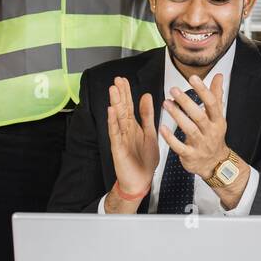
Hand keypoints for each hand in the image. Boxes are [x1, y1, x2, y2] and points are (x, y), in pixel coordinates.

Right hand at [106, 77, 158, 196]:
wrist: (141, 180)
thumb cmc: (144, 159)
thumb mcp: (150, 133)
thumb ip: (147, 116)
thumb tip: (147, 96)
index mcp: (133, 126)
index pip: (128, 105)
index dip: (126, 93)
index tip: (123, 80)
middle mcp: (125, 130)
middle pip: (121, 109)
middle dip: (119, 94)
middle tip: (117, 80)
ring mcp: (120, 138)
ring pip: (117, 118)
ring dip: (115, 104)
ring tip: (113, 90)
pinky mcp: (118, 148)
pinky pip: (115, 133)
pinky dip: (112, 122)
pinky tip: (111, 111)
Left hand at [160, 74, 229, 181]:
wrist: (215, 163)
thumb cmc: (213, 135)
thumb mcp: (218, 116)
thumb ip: (216, 95)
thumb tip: (218, 76)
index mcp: (217, 120)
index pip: (212, 103)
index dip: (203, 90)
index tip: (192, 78)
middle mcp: (210, 132)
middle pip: (199, 116)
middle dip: (186, 102)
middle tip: (173, 89)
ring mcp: (200, 145)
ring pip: (189, 130)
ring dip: (177, 116)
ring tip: (166, 103)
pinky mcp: (190, 156)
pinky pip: (179, 147)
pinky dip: (170, 138)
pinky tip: (162, 128)